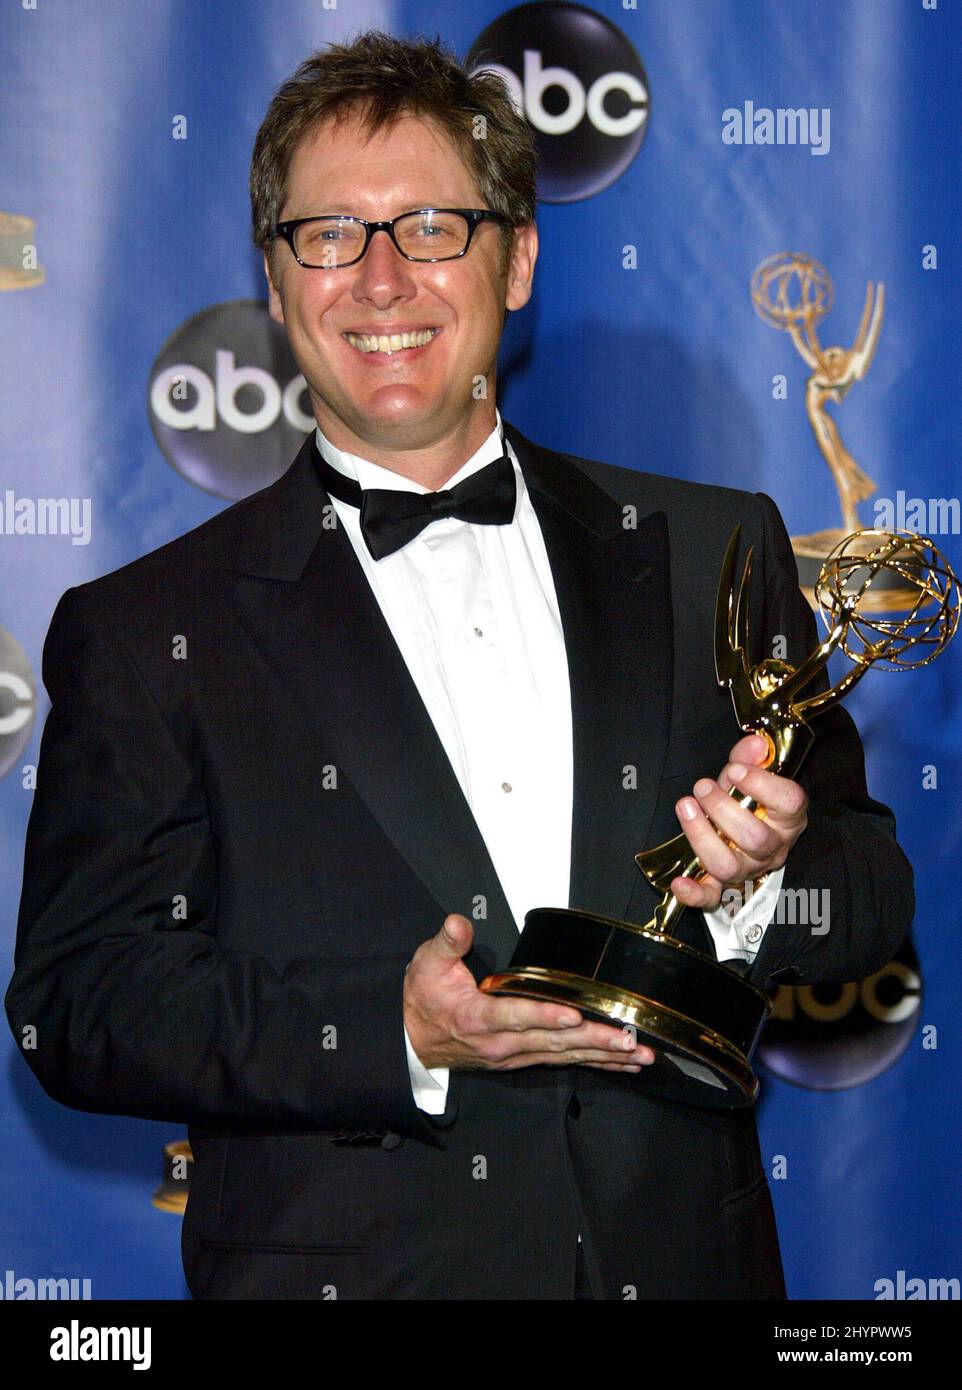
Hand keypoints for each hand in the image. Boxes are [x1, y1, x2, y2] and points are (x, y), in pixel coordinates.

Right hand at [403, 914, 655, 1073]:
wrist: (412, 1041)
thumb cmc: (424, 1000)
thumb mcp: (427, 964)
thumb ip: (447, 943)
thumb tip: (459, 923)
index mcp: (479, 1017)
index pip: (517, 1015)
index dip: (546, 1016)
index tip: (574, 1016)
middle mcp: (502, 1043)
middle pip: (553, 1042)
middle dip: (594, 1041)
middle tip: (628, 1038)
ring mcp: (515, 1056)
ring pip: (565, 1057)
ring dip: (603, 1056)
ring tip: (638, 1053)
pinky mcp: (523, 1059)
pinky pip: (564, 1062)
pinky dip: (595, 1063)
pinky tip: (622, 1063)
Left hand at [671, 733, 808, 910]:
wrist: (740, 827)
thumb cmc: (747, 801)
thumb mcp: (748, 775)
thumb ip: (748, 758)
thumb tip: (755, 743)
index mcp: (787, 817)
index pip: (789, 803)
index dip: (762, 785)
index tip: (735, 770)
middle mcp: (772, 848)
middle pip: (755, 838)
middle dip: (724, 809)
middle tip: (703, 786)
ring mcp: (748, 869)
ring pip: (729, 865)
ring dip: (702, 836)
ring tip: (686, 806)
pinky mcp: (723, 886)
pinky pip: (711, 898)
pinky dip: (694, 893)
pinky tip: (678, 881)